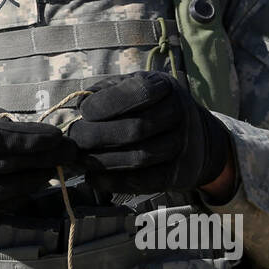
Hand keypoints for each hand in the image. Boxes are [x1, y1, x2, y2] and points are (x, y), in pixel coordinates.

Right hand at [0, 97, 76, 221]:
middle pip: (3, 165)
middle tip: (70, 152)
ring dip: (35, 181)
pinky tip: (35, 185)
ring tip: (56, 170)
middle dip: (42, 159)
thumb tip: (29, 126)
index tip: (57, 136)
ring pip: (1, 190)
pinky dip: (18, 196)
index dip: (30, 139)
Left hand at [66, 71, 231, 196]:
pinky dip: (114, 182)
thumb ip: (103, 92)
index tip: (83, 112)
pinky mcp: (178, 173)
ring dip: (103, 161)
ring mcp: (183, 144)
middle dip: (97, 136)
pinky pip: (145, 181)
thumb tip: (77, 108)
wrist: (193, 135)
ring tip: (80, 160)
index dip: (105, 104)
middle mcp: (178, 113)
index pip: (139, 93)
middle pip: (136, 129)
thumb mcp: (128, 87)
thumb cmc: (147, 106)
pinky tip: (93, 178)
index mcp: (163, 86)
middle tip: (74, 141)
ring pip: (140, 157)